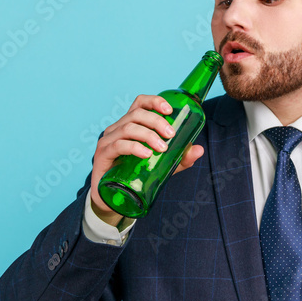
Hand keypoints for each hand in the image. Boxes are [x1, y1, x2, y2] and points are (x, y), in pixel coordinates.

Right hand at [89, 94, 204, 225]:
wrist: (113, 199)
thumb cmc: (136, 176)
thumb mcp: (163, 165)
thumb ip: (180, 157)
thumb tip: (199, 149)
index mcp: (131, 124)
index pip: (140, 103)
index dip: (154, 101)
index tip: (170, 110)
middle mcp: (117, 128)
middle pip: (136, 114)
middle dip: (156, 121)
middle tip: (171, 135)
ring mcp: (108, 141)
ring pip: (128, 128)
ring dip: (148, 135)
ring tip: (162, 148)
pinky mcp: (102, 155)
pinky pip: (118, 145)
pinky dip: (134, 147)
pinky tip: (146, 154)